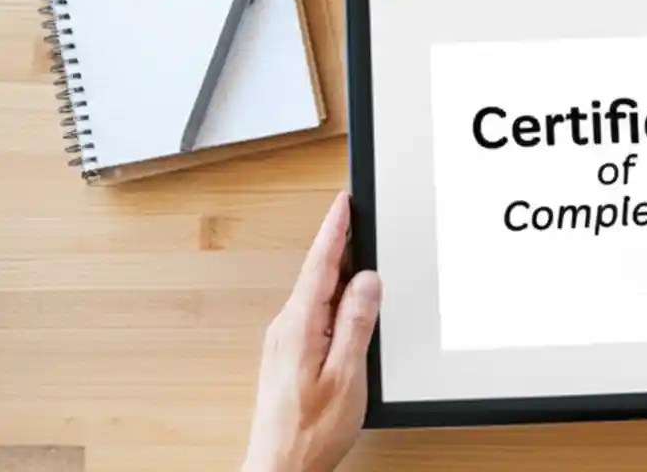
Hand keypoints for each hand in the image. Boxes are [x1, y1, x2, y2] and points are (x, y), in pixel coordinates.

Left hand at [242, 192, 381, 471]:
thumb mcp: (346, 375)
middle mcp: (286, 329)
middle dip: (339, 245)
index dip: (334, 230)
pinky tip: (348, 305)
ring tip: (361, 257)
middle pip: (318, 275)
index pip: (320, 266)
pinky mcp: (289, 356)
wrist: (280, 468)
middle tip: (359, 218)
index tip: (344, 202)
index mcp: (299, 327)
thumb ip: (356, 324)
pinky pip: (314, 314)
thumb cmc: (310, 431)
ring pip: (317, 295)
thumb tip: (366, 282)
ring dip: (339, 275)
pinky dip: (334, 300)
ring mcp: (285, 342)